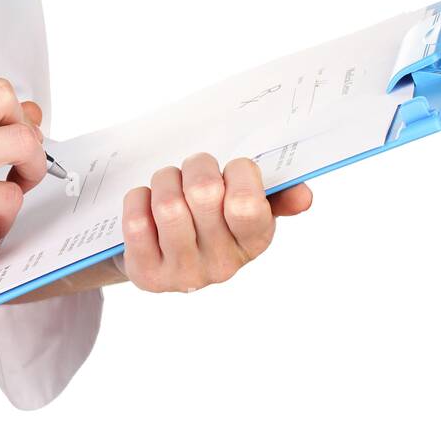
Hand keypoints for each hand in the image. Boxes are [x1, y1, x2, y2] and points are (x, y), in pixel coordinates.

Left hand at [119, 154, 311, 292]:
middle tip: (192, 171)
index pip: (247, 202)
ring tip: (168, 184)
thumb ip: (276, 197)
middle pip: (203, 192)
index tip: (230, 170)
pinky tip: (146, 203)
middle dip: (195, 166)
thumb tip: (303, 195)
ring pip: (169, 204)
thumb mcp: (246, 211)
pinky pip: (137, 220)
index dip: (236, 172)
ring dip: (165, 180)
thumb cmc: (208, 223)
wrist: (160, 259)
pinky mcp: (147, 274)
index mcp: (253, 242)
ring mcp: (183, 272)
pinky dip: (138, 198)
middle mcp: (222, 264)